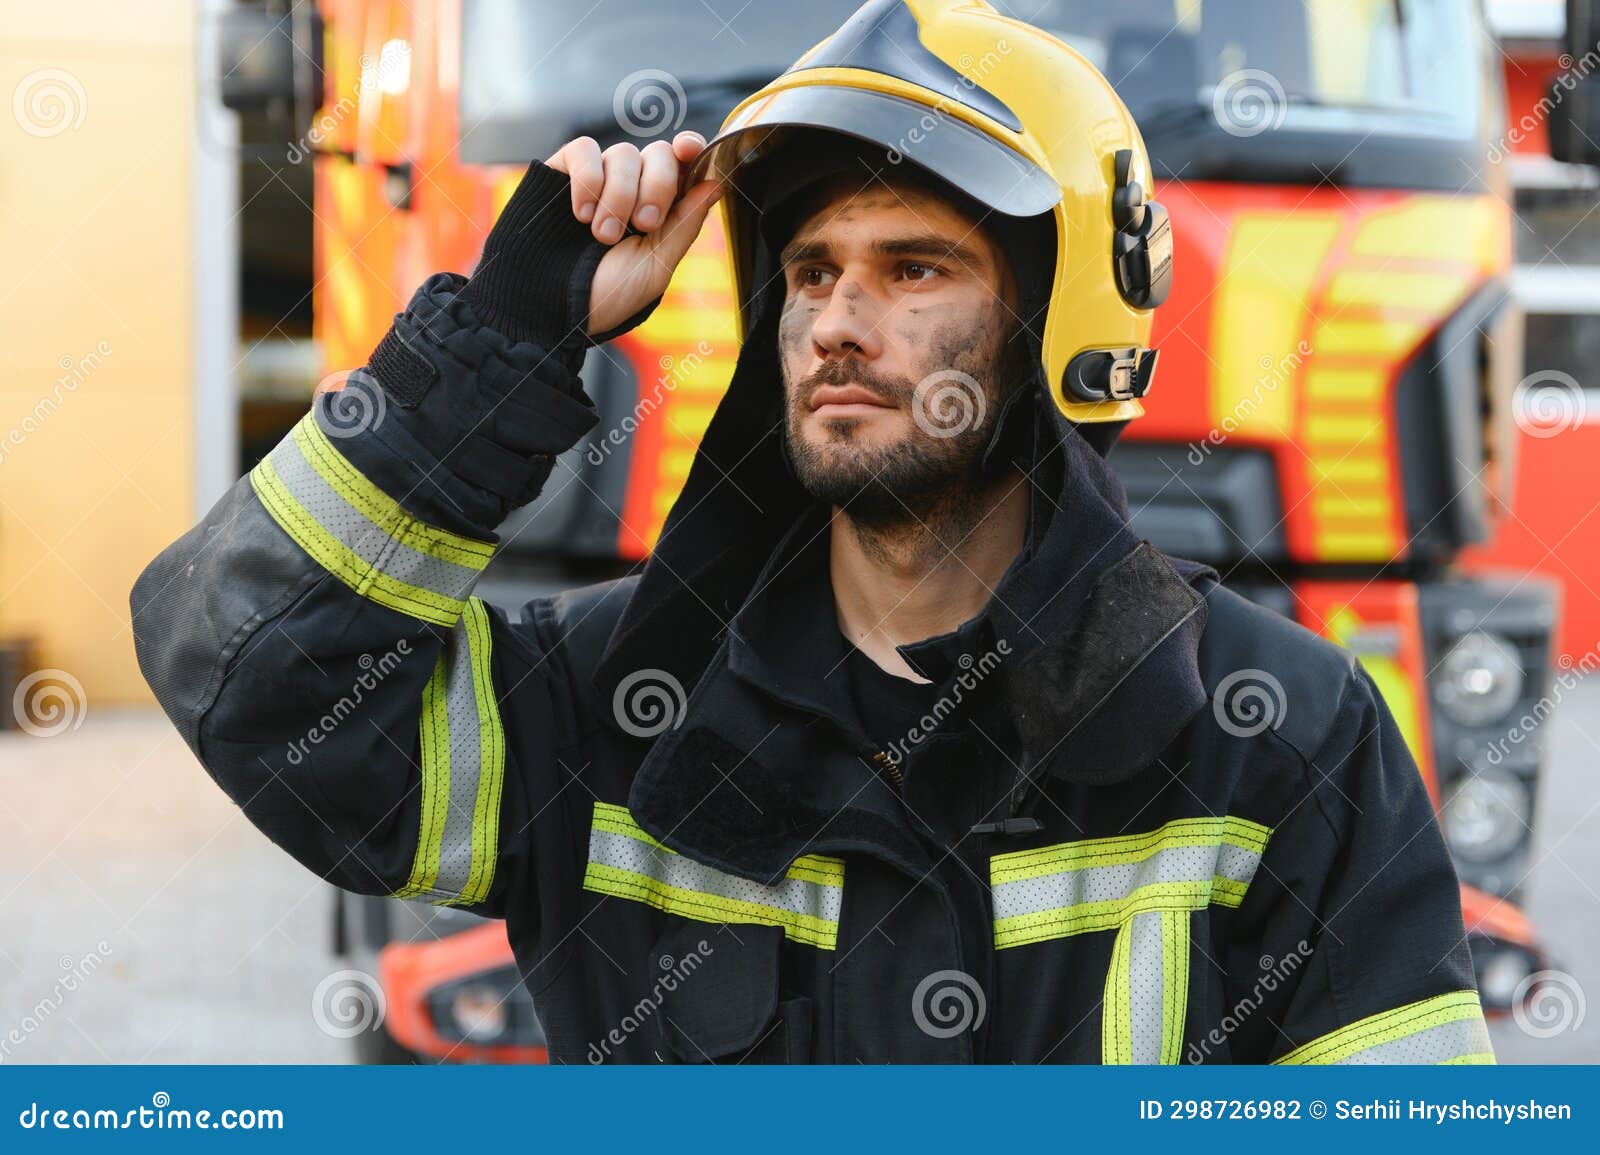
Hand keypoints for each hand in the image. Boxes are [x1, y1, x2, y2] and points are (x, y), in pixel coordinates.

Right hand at [546, 132, 723, 336]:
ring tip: (602, 235)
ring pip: (622, 153)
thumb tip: (716, 183)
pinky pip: (584, 150)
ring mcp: (597, 179)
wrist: (546, 307)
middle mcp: (631, 189)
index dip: (690, 149)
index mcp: (660, 211)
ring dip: (618, 196)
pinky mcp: (561, 172)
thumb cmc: (602, 297)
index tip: (689, 150)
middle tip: (642, 224)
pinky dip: (587, 179)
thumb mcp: (654, 267)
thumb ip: (685, 224)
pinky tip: (581, 213)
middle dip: (656, 185)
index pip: (682, 164)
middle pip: (658, 153)